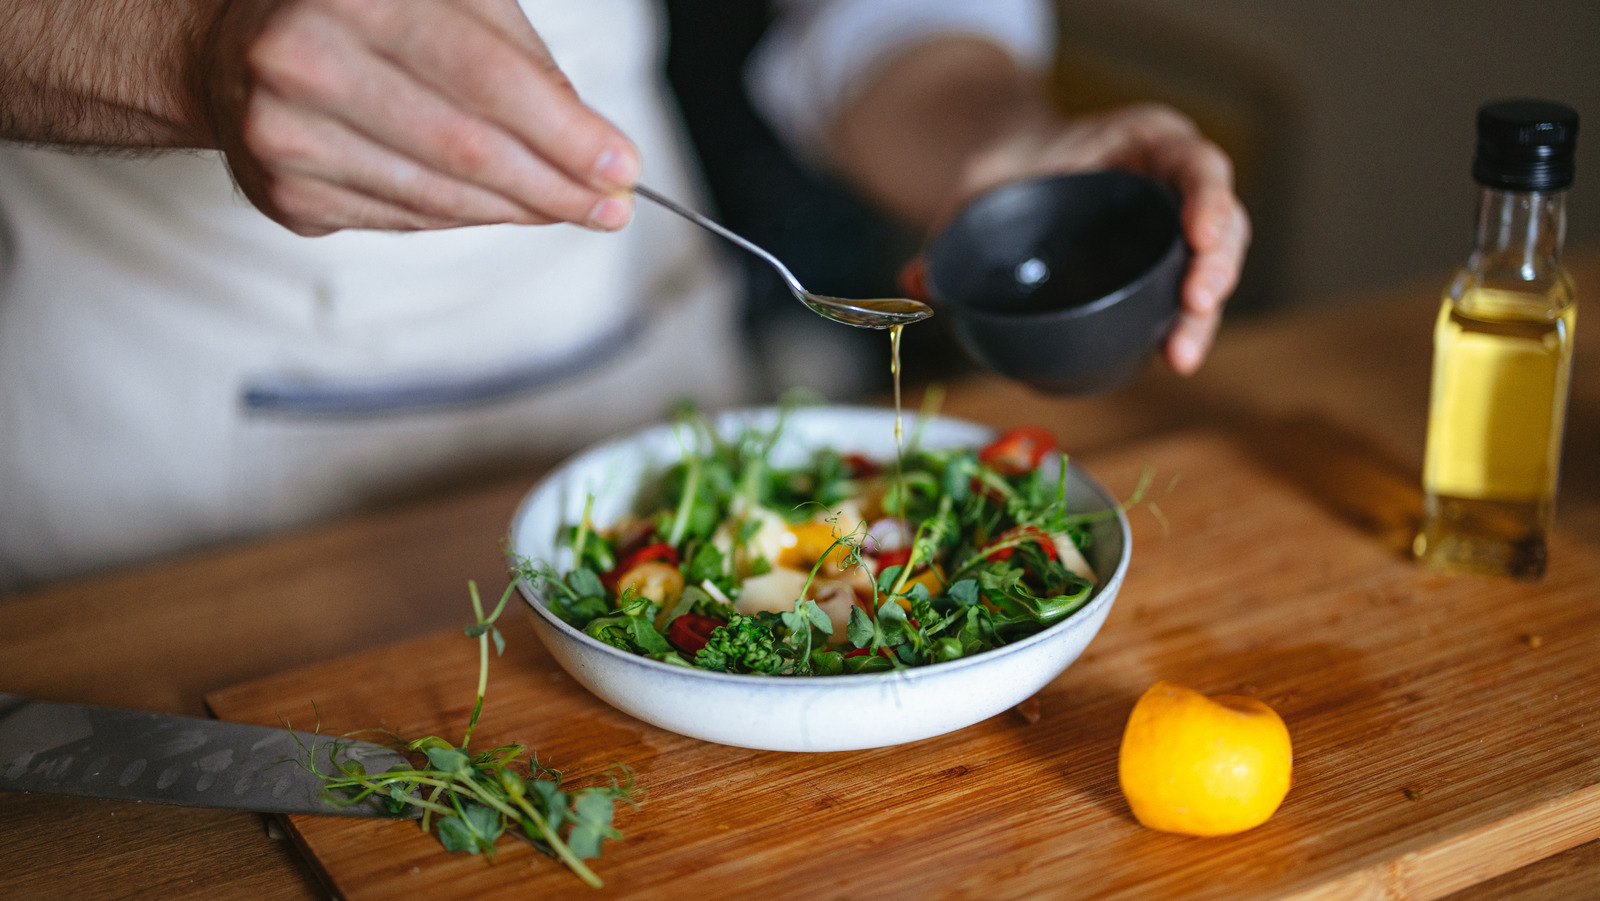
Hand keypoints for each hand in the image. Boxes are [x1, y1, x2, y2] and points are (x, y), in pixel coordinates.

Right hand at [198, 0, 640, 234]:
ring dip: (520, 211)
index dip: (564, 131)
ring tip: (573, 209)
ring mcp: (285, 137)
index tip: (622, 166)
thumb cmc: (360, 10)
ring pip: (440, 198)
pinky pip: (405, 220)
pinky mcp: (284, 196)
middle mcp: (305, 63)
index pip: (486, 78)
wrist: (229, 43)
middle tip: (612, 207)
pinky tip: (502, 208)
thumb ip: (517, 55)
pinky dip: (465, 218)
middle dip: (555, 186)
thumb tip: (592, 141)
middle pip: (467, 149)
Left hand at [952, 104, 1250, 375]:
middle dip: (1216, 265)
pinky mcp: (1164, 270)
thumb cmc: (1012, 174)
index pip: (1196, 162)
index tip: (1198, 235)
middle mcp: (1172, 181)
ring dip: (1204, 311)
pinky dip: (1184, 326)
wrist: (1013, 180)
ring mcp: (1174, 228)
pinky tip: (1172, 357)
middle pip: (1221, 220)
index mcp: (1145, 141)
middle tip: (1195, 302)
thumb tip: (913, 281)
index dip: (1207, 197)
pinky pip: (1185, 296)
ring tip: (1180, 352)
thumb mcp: (982, 187)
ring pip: (1214, 265)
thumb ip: (952, 226)